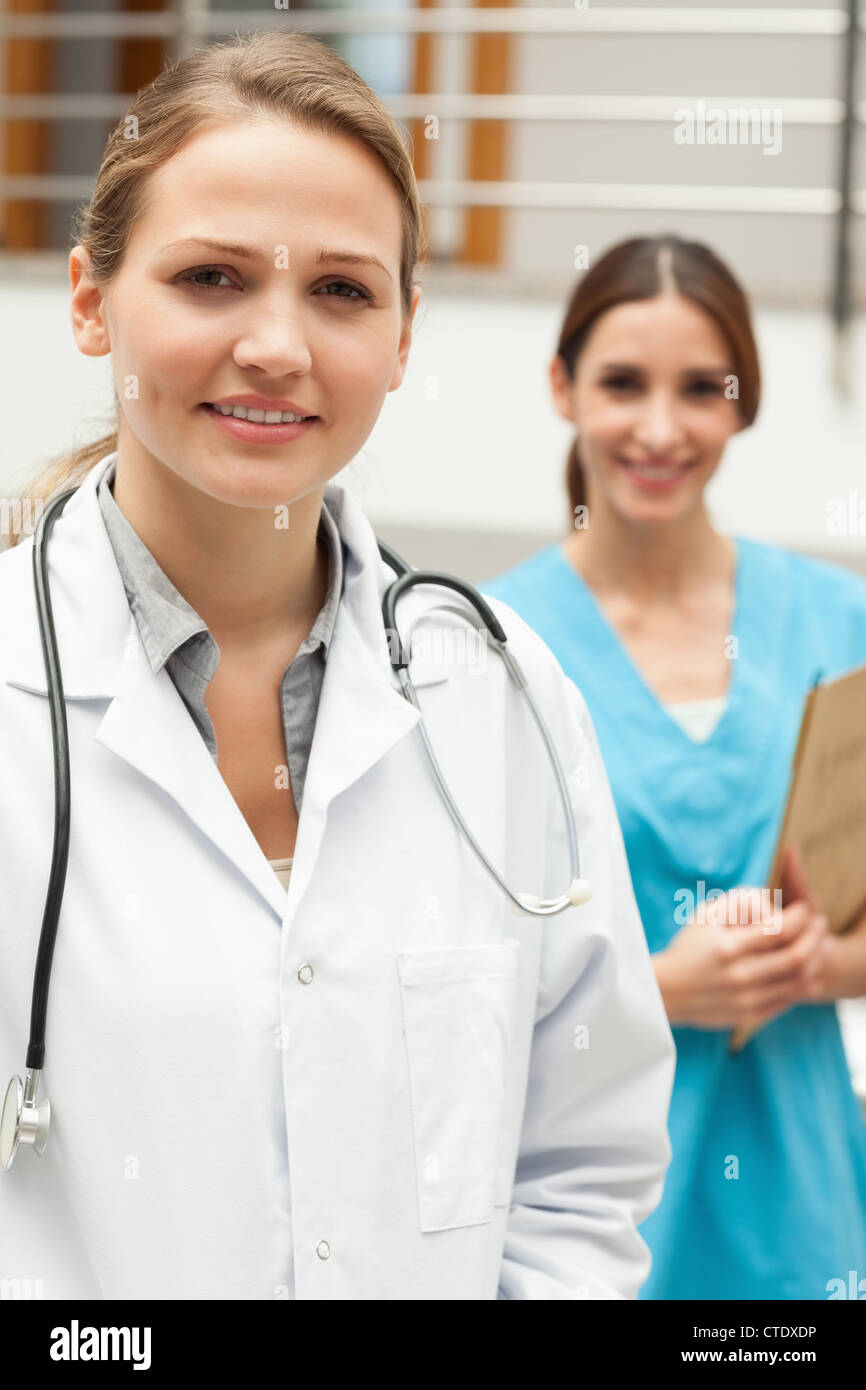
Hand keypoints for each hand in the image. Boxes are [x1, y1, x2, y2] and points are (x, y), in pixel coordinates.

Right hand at [653, 847, 828, 1029]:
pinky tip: (811, 972)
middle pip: (795, 956)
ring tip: (821, 945)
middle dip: (815, 936)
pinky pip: (788, 1000)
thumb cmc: (688, 948)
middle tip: (820, 923)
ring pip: (797, 981)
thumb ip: (738, 904)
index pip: (779, 930)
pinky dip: (805, 985)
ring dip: (816, 960)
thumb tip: (772, 904)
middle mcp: (739, 976)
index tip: (805, 908)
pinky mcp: (749, 1015)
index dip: (800, 916)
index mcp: (727, 948)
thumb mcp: (705, 916)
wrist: (665, 992)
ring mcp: (746, 999)